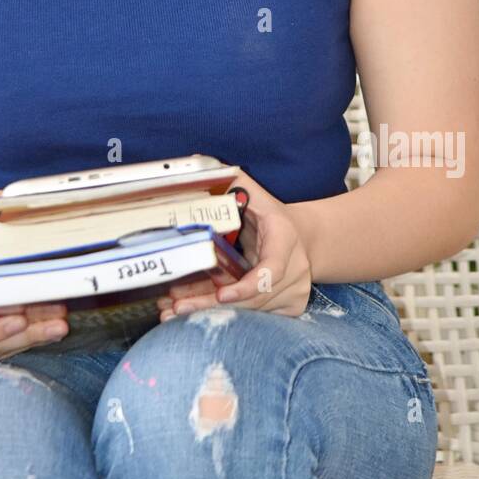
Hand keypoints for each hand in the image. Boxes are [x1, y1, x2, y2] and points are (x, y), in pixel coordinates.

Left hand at [156, 169, 312, 320]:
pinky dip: (224, 316)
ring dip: (211, 311)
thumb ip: (230, 178)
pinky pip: (254, 318)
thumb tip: (197, 160)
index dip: (247, 285)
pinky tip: (194, 313)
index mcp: (285, 238)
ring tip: (174, 310)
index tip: (222, 293)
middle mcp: (296, 269)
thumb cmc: (270, 214)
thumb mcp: (254, 192)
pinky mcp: (290, 307)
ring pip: (251, 311)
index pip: (272, 268)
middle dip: (213, 303)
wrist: (304, 238)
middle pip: (254, 297)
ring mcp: (296, 291)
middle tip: (178, 308)